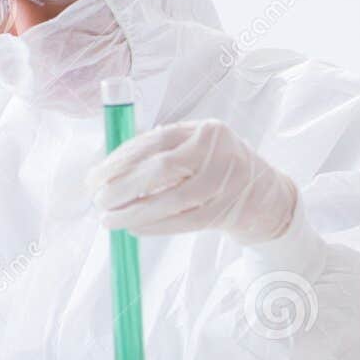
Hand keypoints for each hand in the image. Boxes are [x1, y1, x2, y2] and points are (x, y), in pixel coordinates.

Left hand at [89, 119, 298, 243]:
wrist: (264, 195)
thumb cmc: (218, 169)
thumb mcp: (196, 148)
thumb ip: (161, 152)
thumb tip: (108, 172)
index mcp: (205, 130)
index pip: (154, 142)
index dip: (119, 160)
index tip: (95, 177)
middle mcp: (218, 152)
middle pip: (161, 169)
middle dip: (122, 187)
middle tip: (98, 201)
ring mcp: (225, 183)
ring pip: (170, 200)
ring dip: (134, 213)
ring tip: (109, 220)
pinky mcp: (225, 212)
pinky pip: (182, 222)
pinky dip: (154, 227)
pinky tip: (134, 229)